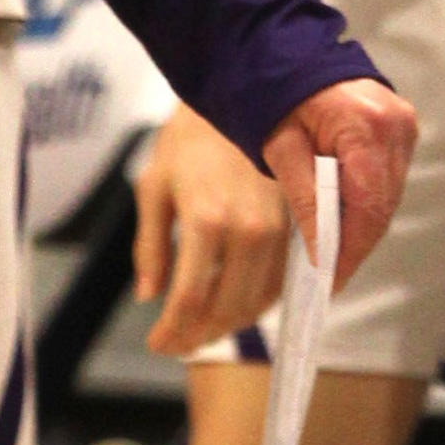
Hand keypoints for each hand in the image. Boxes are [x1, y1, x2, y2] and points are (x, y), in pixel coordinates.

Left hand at [134, 103, 290, 356]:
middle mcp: (247, 230)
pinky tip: (233, 306)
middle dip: (198, 336)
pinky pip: (281, 282)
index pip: (189, 299)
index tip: (158, 345)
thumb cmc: (187, 141)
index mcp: (206, 220)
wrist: (238, 99)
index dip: (172, 332)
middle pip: (226, 309)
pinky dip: (257, 303)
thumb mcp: (154, 188)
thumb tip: (149, 297)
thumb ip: (151, 247)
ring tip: (201, 330)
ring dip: (228, 325)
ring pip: (258, 302)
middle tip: (178, 344)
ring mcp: (276, 229)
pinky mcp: (295, 226)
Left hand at [264, 76, 415, 287]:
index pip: (366, 202)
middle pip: (383, 204)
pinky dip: (368, 205)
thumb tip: (320, 249)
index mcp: (364, 123)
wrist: (296, 56)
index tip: (332, 278)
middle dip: (357, 244)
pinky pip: (389, 181)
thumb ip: (306, 197)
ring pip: (389, 197)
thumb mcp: (282, 148)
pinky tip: (345, 221)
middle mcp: (395, 125)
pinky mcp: (403, 131)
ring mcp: (405, 126)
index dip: (351, 247)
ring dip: (363, 227)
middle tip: (331, 275)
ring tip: (335, 255)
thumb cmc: (281, 96)